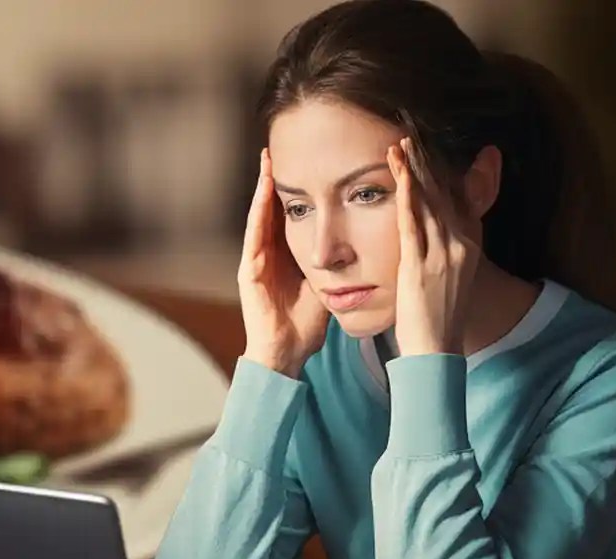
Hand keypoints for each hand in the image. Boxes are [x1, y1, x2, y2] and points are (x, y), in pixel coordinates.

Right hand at [239, 149, 328, 377]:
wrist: (286, 354)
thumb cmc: (306, 325)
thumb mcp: (327, 284)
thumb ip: (339, 264)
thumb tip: (367, 245)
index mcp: (286, 257)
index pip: (291, 215)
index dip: (296, 189)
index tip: (306, 161)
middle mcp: (267, 254)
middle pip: (272, 208)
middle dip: (273, 179)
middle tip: (276, 148)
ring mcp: (254, 261)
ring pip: (259, 215)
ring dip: (262, 187)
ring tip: (267, 159)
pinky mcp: (247, 270)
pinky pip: (254, 234)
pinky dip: (257, 210)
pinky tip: (263, 190)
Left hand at [387, 138, 480, 356]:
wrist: (437, 350)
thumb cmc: (435, 317)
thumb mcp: (446, 277)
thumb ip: (441, 250)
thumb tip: (428, 234)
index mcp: (467, 247)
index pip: (456, 198)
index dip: (441, 171)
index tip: (427, 145)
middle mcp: (460, 246)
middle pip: (443, 193)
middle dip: (426, 162)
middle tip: (412, 131)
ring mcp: (443, 255)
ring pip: (429, 202)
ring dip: (414, 171)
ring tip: (402, 143)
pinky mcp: (421, 266)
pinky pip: (412, 224)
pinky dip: (405, 197)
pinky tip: (397, 177)